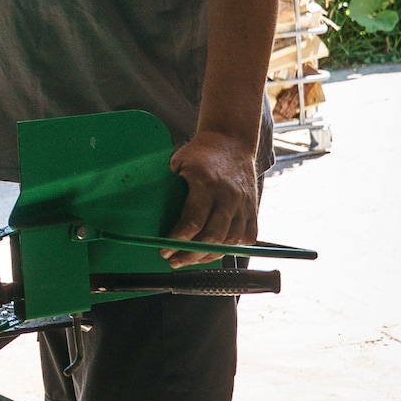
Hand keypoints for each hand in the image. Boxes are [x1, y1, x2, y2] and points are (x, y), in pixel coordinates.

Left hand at [164, 129, 260, 266]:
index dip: (177, 241)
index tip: (164, 250)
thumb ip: (169, 187)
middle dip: (190, 256)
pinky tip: (217, 250)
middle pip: (212, 238)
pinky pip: (247, 236)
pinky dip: (233, 247)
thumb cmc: (202, 152)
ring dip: (209, 256)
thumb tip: (148, 212)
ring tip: (192, 259)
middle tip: (174, 261)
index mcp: (205, 183)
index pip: (192, 223)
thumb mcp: (179, 161)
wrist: (232, 139)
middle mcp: (227, 196)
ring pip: (230, 241)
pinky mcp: (252, 207)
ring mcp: (242, 203)